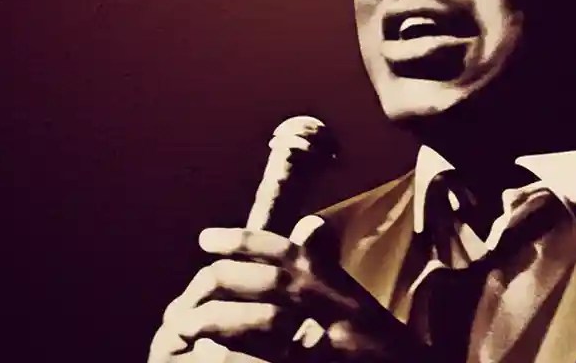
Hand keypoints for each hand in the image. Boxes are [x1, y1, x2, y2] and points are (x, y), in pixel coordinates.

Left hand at [148, 216, 428, 361]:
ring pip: (276, 324)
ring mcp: (339, 346)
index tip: (206, 238)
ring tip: (190, 321)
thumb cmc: (384, 351)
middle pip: (281, 282)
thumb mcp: (358, 306)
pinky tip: (215, 360)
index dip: (247, 242)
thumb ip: (329, 270)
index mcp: (343, 292)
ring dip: (229, 323)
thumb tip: (311, 225)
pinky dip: (246, 361)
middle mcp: (343, 312)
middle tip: (195, 276)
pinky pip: (279, 362)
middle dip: (232, 276)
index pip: (292, 255)